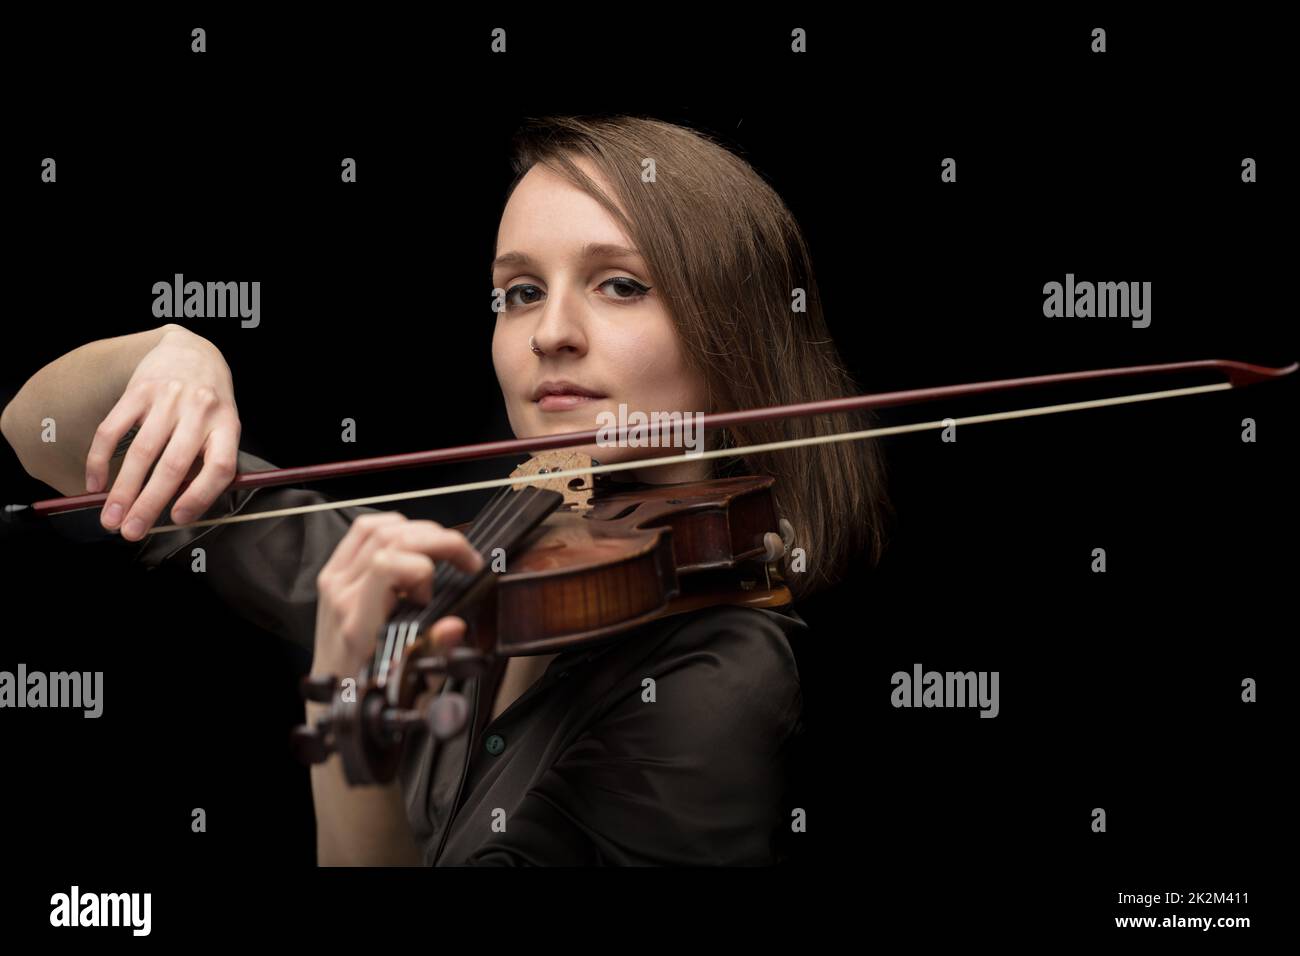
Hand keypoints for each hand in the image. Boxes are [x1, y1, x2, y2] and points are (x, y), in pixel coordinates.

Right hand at [88, 325, 240, 539]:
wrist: (192, 350)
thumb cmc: (208, 402)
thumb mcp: (222, 426)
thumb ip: (206, 461)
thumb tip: (180, 509)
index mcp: (227, 425)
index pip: (220, 467)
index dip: (200, 496)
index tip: (179, 519)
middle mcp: (200, 411)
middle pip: (174, 466)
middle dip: (149, 504)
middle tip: (131, 532)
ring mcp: (168, 399)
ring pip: (142, 452)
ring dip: (122, 490)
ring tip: (110, 518)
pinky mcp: (138, 391)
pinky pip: (113, 429)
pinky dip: (100, 459)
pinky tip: (95, 483)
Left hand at [312, 512, 484, 679]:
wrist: (335, 692)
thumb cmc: (373, 687)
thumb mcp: (412, 679)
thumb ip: (434, 651)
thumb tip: (454, 625)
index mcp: (360, 624)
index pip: (386, 567)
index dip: (424, 568)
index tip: (442, 590)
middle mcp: (343, 596)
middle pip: (391, 539)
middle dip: (440, 540)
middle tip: (465, 559)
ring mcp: (335, 580)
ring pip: (379, 528)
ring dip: (421, 531)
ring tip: (443, 551)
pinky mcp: (334, 571)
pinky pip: (363, 529)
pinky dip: (395, 526)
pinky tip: (414, 542)